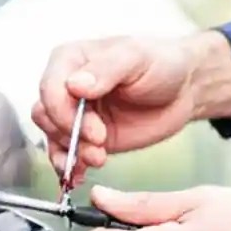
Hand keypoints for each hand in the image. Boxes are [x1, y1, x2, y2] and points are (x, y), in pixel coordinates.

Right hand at [32, 32, 230, 183]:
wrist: (183, 89)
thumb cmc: (161, 63)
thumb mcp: (136, 57)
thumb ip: (105, 69)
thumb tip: (75, 85)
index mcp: (71, 60)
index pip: (50, 89)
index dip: (66, 113)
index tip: (94, 128)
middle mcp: (67, 87)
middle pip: (46, 115)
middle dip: (70, 134)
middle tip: (100, 142)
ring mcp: (76, 115)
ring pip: (52, 137)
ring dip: (71, 154)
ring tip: (98, 157)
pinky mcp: (86, 139)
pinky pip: (66, 156)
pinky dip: (71, 168)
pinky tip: (83, 173)